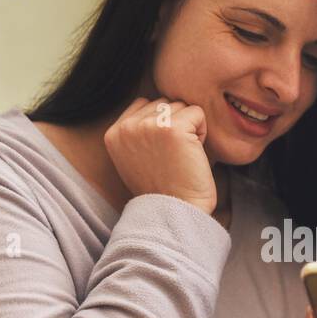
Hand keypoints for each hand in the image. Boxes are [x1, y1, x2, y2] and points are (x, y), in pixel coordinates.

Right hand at [103, 97, 215, 214]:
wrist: (175, 213)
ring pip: (181, 106)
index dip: (162, 125)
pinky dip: (203, 132)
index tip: (162, 153)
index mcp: (114, 134)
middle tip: (174, 158)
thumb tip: (158, 106)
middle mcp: (127, 127)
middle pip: (164, 103)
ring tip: (182, 157)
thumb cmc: (163, 190)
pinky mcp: (172, 129)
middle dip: (175, 125)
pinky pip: (198, 113)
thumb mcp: (135, 159)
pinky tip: (192, 155)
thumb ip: (138, 132)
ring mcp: (148, 126)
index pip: (145, 104)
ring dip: (189, 129)